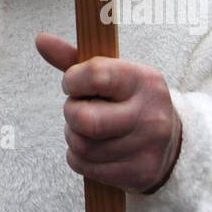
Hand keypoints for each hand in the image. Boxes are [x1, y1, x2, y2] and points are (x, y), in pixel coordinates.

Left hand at [36, 33, 182, 194]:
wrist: (171, 141)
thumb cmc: (128, 100)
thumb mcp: (110, 74)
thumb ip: (73, 58)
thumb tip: (40, 39)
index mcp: (144, 80)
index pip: (95, 75)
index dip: (73, 80)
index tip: (73, 84)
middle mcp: (150, 113)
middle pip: (84, 118)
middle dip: (71, 114)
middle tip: (80, 110)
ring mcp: (147, 146)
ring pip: (82, 145)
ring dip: (74, 137)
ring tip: (87, 129)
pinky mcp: (140, 173)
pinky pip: (86, 167)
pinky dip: (79, 158)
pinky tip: (93, 149)